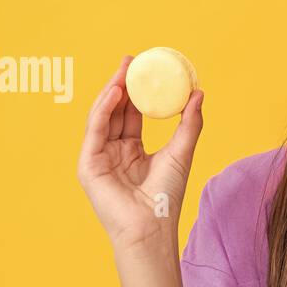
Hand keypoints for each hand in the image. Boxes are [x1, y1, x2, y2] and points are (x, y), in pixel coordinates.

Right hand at [76, 55, 205, 252]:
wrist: (152, 226)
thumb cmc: (167, 196)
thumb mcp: (181, 152)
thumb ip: (189, 123)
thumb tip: (198, 93)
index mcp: (133, 151)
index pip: (132, 115)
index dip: (138, 91)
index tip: (146, 69)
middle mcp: (114, 152)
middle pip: (115, 112)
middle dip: (121, 84)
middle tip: (131, 61)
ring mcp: (99, 158)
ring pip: (102, 117)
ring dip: (112, 92)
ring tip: (124, 71)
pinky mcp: (88, 165)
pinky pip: (94, 130)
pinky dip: (103, 110)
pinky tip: (115, 93)